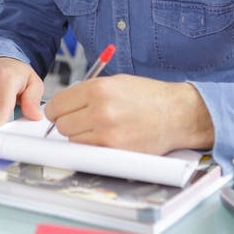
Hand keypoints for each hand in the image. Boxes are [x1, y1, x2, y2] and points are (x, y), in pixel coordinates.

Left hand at [44, 74, 213, 154]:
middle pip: (62, 124)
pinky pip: (89, 151)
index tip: (58, 112)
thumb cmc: (148, 96)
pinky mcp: (115, 150)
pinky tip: (104, 137)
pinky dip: (91, 146)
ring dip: (79, 135)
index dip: (56, 109)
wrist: (177, 114)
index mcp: (98, 89)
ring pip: (73, 139)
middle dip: (67, 122)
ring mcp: (107, 133)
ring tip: (97, 127)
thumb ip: (88, 91)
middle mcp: (100, 110)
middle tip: (79, 120)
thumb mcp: (116, 82)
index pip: (58, 104)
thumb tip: (63, 104)